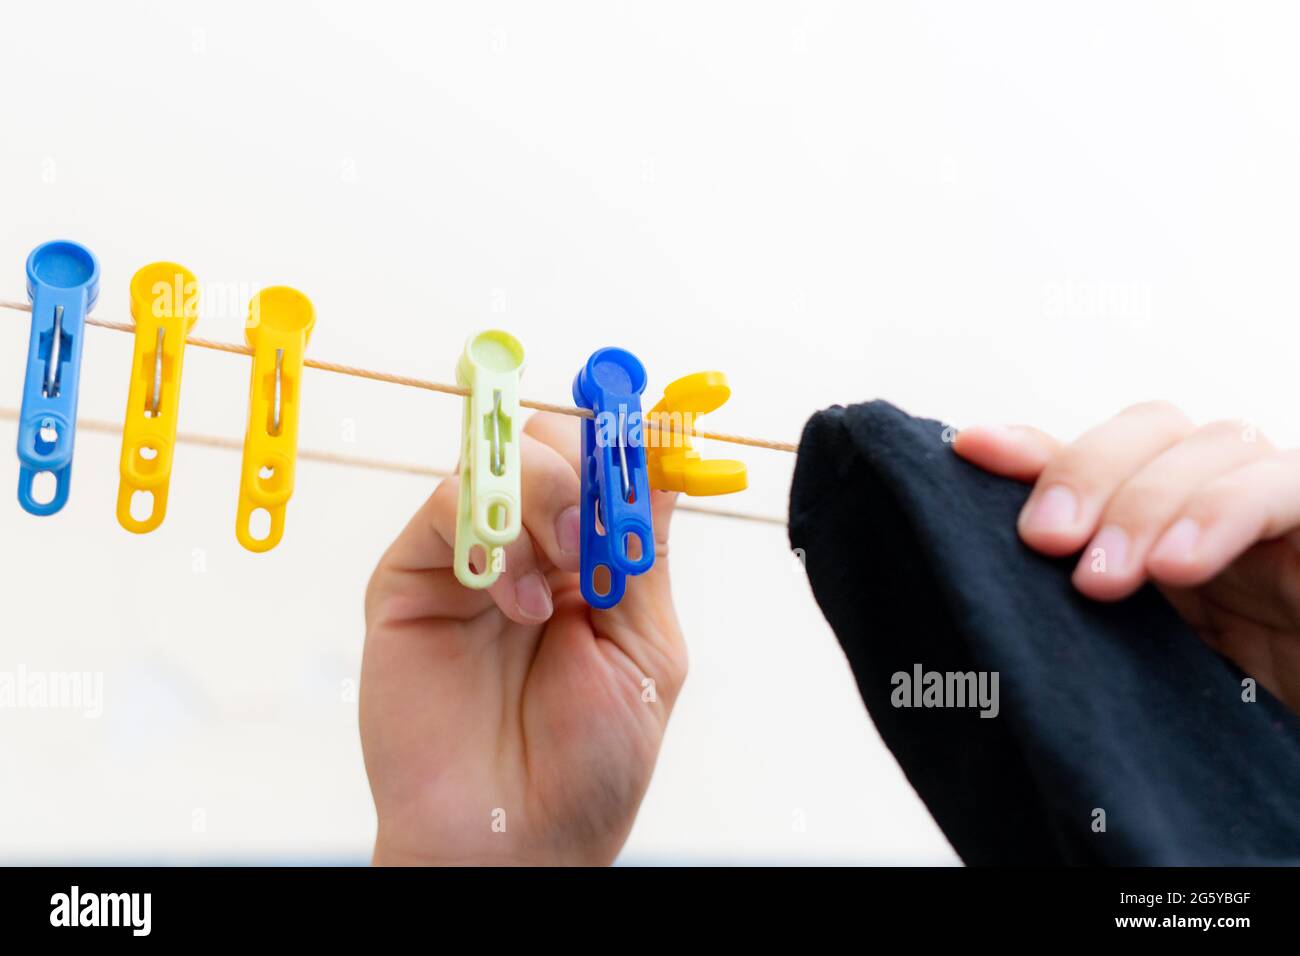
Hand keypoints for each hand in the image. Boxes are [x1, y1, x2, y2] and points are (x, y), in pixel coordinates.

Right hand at [361, 412, 685, 864]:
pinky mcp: (412, 577)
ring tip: (559, 573)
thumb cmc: (588, 764)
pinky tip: (517, 602)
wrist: (512, 838)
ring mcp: (471, 560)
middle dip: (581, 465)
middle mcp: (531, 550)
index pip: (603, 468)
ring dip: (542, 495)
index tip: (648, 420)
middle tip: (592, 529)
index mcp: (590, 563)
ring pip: (498, 457)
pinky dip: (491, 534)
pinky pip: (446, 505)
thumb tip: (654, 464)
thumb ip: (641, 556)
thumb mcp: (645, 649)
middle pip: (548, 442)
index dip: (623, 438)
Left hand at [954, 401, 1299, 713]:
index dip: (1035, 445)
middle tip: (1045, 541)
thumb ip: (1069, 597)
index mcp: (1164, 520)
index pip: (1097, 451)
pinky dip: (1225, 513)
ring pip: (1219, 443)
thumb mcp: (1127, 653)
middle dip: (1087, 472)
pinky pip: (1291, 489)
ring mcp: (1281, 509)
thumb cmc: (1216, 716)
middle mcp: (1221, 498)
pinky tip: (1179, 564)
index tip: (969, 450)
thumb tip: (970, 575)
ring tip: (1102, 580)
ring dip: (1148, 502)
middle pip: (1152, 429)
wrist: (1287, 761)